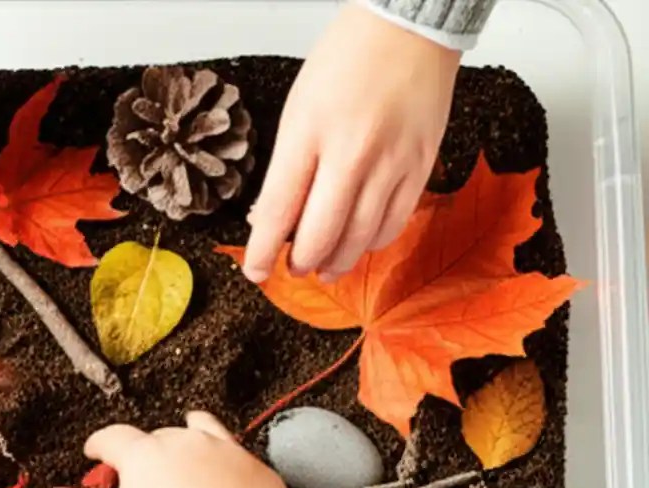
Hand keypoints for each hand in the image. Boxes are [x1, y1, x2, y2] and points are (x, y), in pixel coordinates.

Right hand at [39, 411, 293, 487]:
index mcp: (144, 455)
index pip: (112, 437)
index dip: (100, 444)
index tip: (95, 451)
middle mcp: (184, 441)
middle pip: (156, 437)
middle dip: (144, 452)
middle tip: (140, 477)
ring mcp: (225, 450)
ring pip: (199, 432)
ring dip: (186, 442)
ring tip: (182, 457)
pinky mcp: (256, 467)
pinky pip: (235, 454)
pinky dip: (223, 463)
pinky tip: (222, 482)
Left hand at [243, 2, 460, 282]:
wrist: (407, 27)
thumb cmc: (346, 62)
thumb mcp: (298, 110)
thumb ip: (287, 166)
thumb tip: (272, 218)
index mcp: (308, 133)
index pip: (278, 209)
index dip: (263, 250)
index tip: (255, 271)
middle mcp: (351, 152)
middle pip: (320, 234)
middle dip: (301, 262)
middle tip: (293, 267)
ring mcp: (391, 162)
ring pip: (360, 238)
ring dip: (336, 262)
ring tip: (323, 268)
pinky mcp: (421, 166)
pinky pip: (394, 223)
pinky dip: (372, 242)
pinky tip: (358, 243)